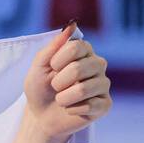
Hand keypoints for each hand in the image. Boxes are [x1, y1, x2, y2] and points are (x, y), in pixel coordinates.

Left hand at [23, 20, 111, 138]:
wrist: (40, 117)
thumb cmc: (40, 89)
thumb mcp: (38, 67)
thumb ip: (53, 47)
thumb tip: (71, 25)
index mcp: (84, 51)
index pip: (76, 46)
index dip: (57, 60)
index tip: (51, 68)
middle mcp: (98, 64)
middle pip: (78, 68)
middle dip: (58, 82)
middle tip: (55, 87)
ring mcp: (103, 84)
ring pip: (83, 89)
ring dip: (63, 98)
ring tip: (62, 100)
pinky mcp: (105, 104)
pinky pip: (90, 106)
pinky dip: (72, 110)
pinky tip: (72, 110)